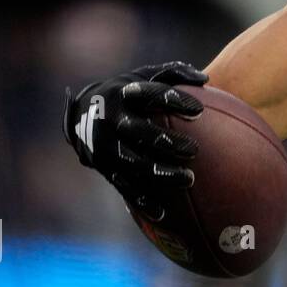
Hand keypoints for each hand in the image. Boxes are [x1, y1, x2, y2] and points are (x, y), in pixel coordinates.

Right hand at [63, 61, 206, 215]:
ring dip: (159, 173)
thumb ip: (174, 73)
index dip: (174, 101)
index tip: (198, 110)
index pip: (150, 95)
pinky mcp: (103, 167)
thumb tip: (205, 78)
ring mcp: (104, 145)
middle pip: (138, 132)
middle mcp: (111, 119)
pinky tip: (164, 213)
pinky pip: (124, 185)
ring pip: (132, 163)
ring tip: (189, 179)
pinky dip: (143, 200)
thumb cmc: (129, 93)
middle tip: (193, 149)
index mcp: (125, 94)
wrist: (82, 113)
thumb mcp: (145, 75)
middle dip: (166, 141)